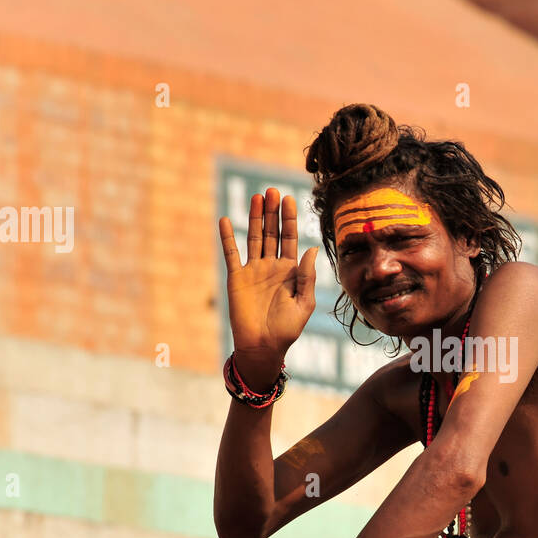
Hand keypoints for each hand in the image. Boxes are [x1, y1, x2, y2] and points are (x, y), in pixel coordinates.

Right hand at [218, 188, 318, 367]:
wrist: (262, 347)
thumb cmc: (287, 329)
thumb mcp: (304, 303)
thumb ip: (307, 276)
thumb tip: (311, 249)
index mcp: (290, 271)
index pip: (290, 239)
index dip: (290, 219)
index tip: (289, 199)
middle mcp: (272, 266)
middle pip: (272, 233)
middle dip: (273, 212)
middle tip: (272, 191)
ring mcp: (253, 270)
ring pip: (254, 237)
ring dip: (255, 218)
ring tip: (257, 197)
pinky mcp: (236, 277)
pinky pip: (231, 253)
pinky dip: (228, 237)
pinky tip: (226, 220)